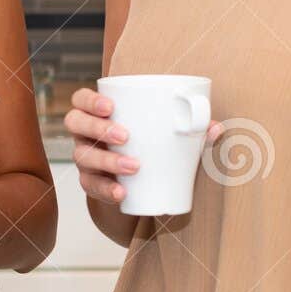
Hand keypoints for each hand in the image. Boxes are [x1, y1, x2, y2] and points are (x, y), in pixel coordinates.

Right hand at [65, 85, 222, 207]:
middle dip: (98, 128)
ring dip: (107, 161)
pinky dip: (105, 189)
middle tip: (126, 136)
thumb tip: (215, 128)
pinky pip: (90, 186)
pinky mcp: (91, 183)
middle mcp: (85, 134)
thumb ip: (191, 131)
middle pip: (76, 123)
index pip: (81, 99)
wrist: (140, 186)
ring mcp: (85, 159)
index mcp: (98, 114)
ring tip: (134, 166)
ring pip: (82, 156)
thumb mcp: (168, 137)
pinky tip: (121, 192)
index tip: (111, 106)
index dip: (90, 100)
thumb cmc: (153, 148)